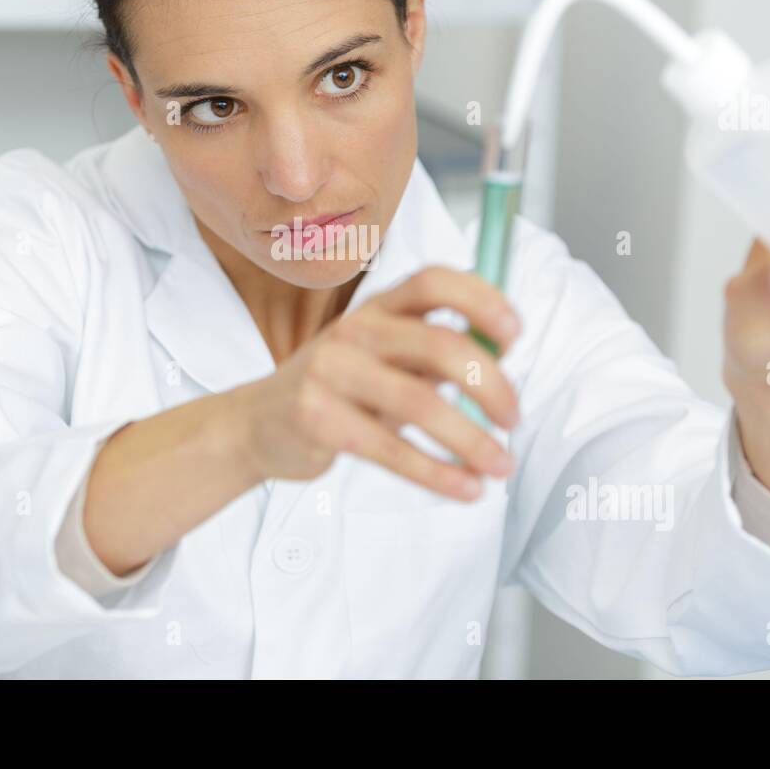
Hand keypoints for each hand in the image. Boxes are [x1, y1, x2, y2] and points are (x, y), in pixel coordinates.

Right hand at [233, 265, 520, 500]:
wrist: (256, 424)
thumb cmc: (336, 388)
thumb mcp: (382, 356)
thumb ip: (432, 351)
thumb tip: (502, 357)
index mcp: (377, 306)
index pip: (434, 282)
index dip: (481, 301)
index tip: (514, 335)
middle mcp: (354, 330)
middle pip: (440, 344)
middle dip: (491, 385)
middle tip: (514, 419)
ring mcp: (331, 372)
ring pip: (421, 402)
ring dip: (472, 439)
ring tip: (500, 465)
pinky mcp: (318, 420)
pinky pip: (391, 450)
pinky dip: (437, 473)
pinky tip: (465, 488)